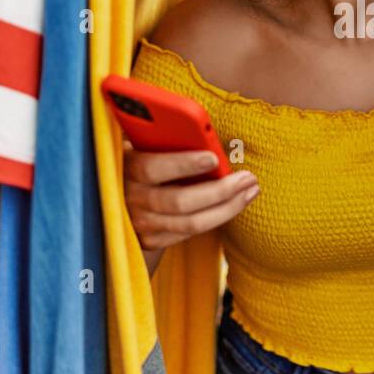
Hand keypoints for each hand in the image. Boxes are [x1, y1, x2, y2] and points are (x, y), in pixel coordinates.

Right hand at [122, 141, 259, 250]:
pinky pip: (189, 233)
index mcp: (128, 166)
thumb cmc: (145, 155)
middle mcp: (131, 198)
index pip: (152, 168)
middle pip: (180, 202)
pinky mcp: (151, 240)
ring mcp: (141, 223)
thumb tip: (204, 134)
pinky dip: (215, 218)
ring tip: (250, 191)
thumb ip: (166, 138)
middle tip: (248, 178)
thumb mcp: (147, 142)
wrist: (122, 190)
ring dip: (227, 208)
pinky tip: (234, 204)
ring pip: (190, 223)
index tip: (213, 158)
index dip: (183, 164)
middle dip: (220, 191)